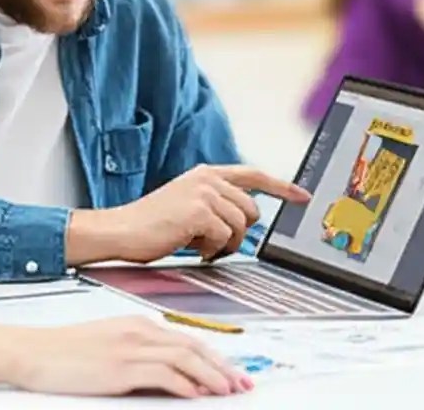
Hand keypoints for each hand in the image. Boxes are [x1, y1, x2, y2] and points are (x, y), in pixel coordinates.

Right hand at [0, 316, 252, 397]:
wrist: (31, 351)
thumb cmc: (62, 352)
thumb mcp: (107, 345)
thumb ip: (138, 354)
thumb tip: (168, 374)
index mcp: (138, 326)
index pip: (188, 340)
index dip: (215, 356)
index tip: (231, 372)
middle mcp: (139, 332)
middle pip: (194, 347)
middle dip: (222, 367)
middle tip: (241, 384)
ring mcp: (130, 347)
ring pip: (185, 358)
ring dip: (211, 376)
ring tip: (227, 391)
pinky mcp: (119, 366)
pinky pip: (162, 373)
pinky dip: (185, 384)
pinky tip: (196, 395)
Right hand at [69, 165, 310, 263]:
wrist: (121, 230)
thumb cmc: (151, 225)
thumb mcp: (187, 204)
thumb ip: (216, 204)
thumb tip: (245, 222)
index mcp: (206, 174)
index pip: (254, 175)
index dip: (281, 187)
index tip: (302, 196)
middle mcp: (207, 179)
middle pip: (251, 210)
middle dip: (239, 232)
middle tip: (213, 242)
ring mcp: (203, 193)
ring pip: (240, 226)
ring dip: (224, 243)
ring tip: (199, 244)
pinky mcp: (198, 211)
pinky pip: (224, 237)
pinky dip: (211, 249)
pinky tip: (192, 247)